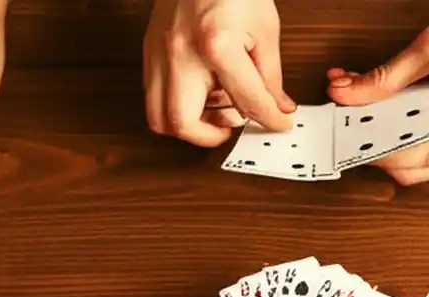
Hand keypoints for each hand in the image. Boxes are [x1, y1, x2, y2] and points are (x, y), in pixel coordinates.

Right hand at [144, 0, 294, 146]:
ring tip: (214, 109)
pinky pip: (153, 93)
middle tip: (232, 126)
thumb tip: (278, 106)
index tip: (278, 123)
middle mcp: (180, 53)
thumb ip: (271, 75)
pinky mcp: (149, 49)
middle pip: (181, 123)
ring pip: (157, 115)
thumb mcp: (264, 28)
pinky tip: (199, 90)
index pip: (247, 102)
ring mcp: (158, 52)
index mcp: (216, 45)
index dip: (270, 119)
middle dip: (210, 136)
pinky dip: (176, 103)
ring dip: (188, 123)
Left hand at [325, 0, 428, 185]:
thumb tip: (348, 92)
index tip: (347, 140)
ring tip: (366, 114)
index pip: (416, 158)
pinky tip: (390, 113)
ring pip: (423, 164)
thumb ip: (388, 75)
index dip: (377, 153)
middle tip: (349, 129)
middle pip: (416, 171)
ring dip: (391, 142)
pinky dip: (408, 135)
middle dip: (379, 151)